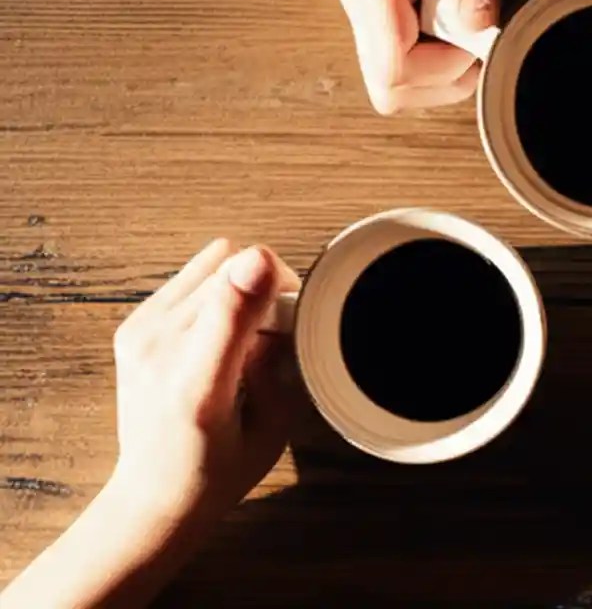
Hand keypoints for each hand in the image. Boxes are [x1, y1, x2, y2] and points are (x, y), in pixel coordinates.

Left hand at [110, 240, 301, 520]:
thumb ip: (280, 364)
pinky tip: (225, 329)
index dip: (267, 277)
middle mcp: (159, 349)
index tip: (295, 296)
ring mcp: (141, 330)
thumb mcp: (271, 430)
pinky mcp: (135, 321)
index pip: (228, 299)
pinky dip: (220, 289)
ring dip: (245, 283)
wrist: (153, 491)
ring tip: (252, 329)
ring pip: (215, 260)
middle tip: (280, 330)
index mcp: (198, 386)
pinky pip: (194, 274)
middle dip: (270, 287)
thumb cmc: (219, 470)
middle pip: (232, 266)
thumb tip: (284, 300)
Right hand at [335, 0, 513, 114]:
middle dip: (443, 77)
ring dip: (444, 67)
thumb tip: (477, 25)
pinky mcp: (385, 11)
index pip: (392, 71)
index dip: (443, 71)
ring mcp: (368, 8)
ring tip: (467, 14)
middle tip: (476, 30)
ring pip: (397, 83)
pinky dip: (442, 55)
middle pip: (389, 88)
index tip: (477, 34)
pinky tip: (458, 12)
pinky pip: (407, 61)